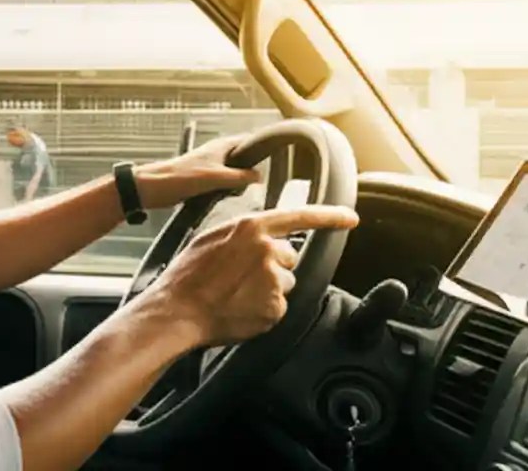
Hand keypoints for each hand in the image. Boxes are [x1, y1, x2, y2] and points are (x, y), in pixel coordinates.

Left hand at [134, 134, 259, 208]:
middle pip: (243, 160)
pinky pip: (222, 185)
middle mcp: (217, 154)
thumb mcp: (217, 177)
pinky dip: (224, 191)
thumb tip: (260, 176)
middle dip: (248, 172)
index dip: (260, 147)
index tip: (275, 158)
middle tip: (249, 184)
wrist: (154, 188)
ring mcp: (210, 167)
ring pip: (233, 174)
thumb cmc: (182, 177)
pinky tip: (223, 198)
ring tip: (233, 192)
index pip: (248, 141)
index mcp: (221, 146)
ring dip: (236, 184)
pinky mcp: (202, 180)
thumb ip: (240, 176)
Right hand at [141, 205, 358, 346]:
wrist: (177, 310)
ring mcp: (273, 280)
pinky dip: (264, 311)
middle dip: (273, 266)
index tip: (350, 218)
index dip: (329, 216)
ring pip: (284, 283)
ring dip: (268, 290)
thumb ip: (242, 233)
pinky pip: (278, 308)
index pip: (301, 216)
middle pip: (289, 257)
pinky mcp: (275, 307)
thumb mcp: (212, 238)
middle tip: (242, 278)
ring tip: (237, 295)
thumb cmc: (187, 275)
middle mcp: (268, 250)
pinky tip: (241, 310)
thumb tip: (258, 235)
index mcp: (252, 228)